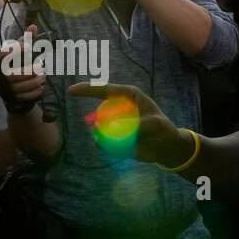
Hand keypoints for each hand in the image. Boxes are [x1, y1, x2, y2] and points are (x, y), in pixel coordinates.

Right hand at [0, 24, 44, 105]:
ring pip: (19, 87)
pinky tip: (41, 87)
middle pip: (13, 75)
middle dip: (29, 72)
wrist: (5, 82)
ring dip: (34, 82)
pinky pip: (22, 97)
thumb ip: (25, 39)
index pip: (3, 54)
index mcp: (0, 60)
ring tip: (42, 77)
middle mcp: (0, 74)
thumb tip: (34, 26)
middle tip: (41, 68)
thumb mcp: (18, 50)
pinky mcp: (11, 97)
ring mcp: (5, 87)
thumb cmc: (14, 62)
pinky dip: (33, 92)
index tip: (28, 47)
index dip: (14, 50)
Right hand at [68, 81, 192, 166]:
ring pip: (99, 127)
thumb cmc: (164, 131)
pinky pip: (103, 140)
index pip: (105, 89)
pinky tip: (115, 148)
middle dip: (94, 119)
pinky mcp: (115, 136)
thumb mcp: (155, 125)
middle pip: (99, 109)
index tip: (71, 91)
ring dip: (101, 135)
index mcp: (128, 96)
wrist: (167, 148)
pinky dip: (105, 145)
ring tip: (119, 141)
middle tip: (100, 129)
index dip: (87, 89)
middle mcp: (119, 107)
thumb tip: (116, 127)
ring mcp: (116, 122)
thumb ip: (138, 125)